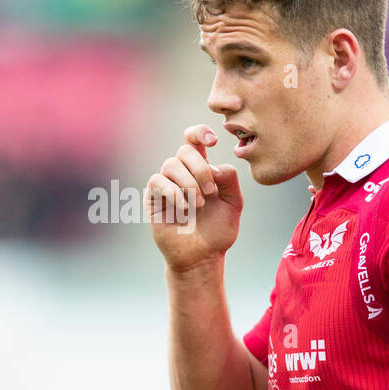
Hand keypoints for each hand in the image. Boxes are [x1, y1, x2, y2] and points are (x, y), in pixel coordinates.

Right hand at [146, 124, 243, 271]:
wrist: (202, 257)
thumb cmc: (218, 231)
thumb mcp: (234, 203)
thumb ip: (230, 180)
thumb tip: (213, 166)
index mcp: (200, 170)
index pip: (194, 140)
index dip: (200, 133)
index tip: (213, 141)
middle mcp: (181, 174)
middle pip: (184, 150)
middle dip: (200, 169)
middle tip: (211, 193)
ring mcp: (166, 185)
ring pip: (171, 164)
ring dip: (189, 183)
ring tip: (199, 204)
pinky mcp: (153, 198)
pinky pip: (158, 181)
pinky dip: (174, 192)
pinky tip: (184, 209)